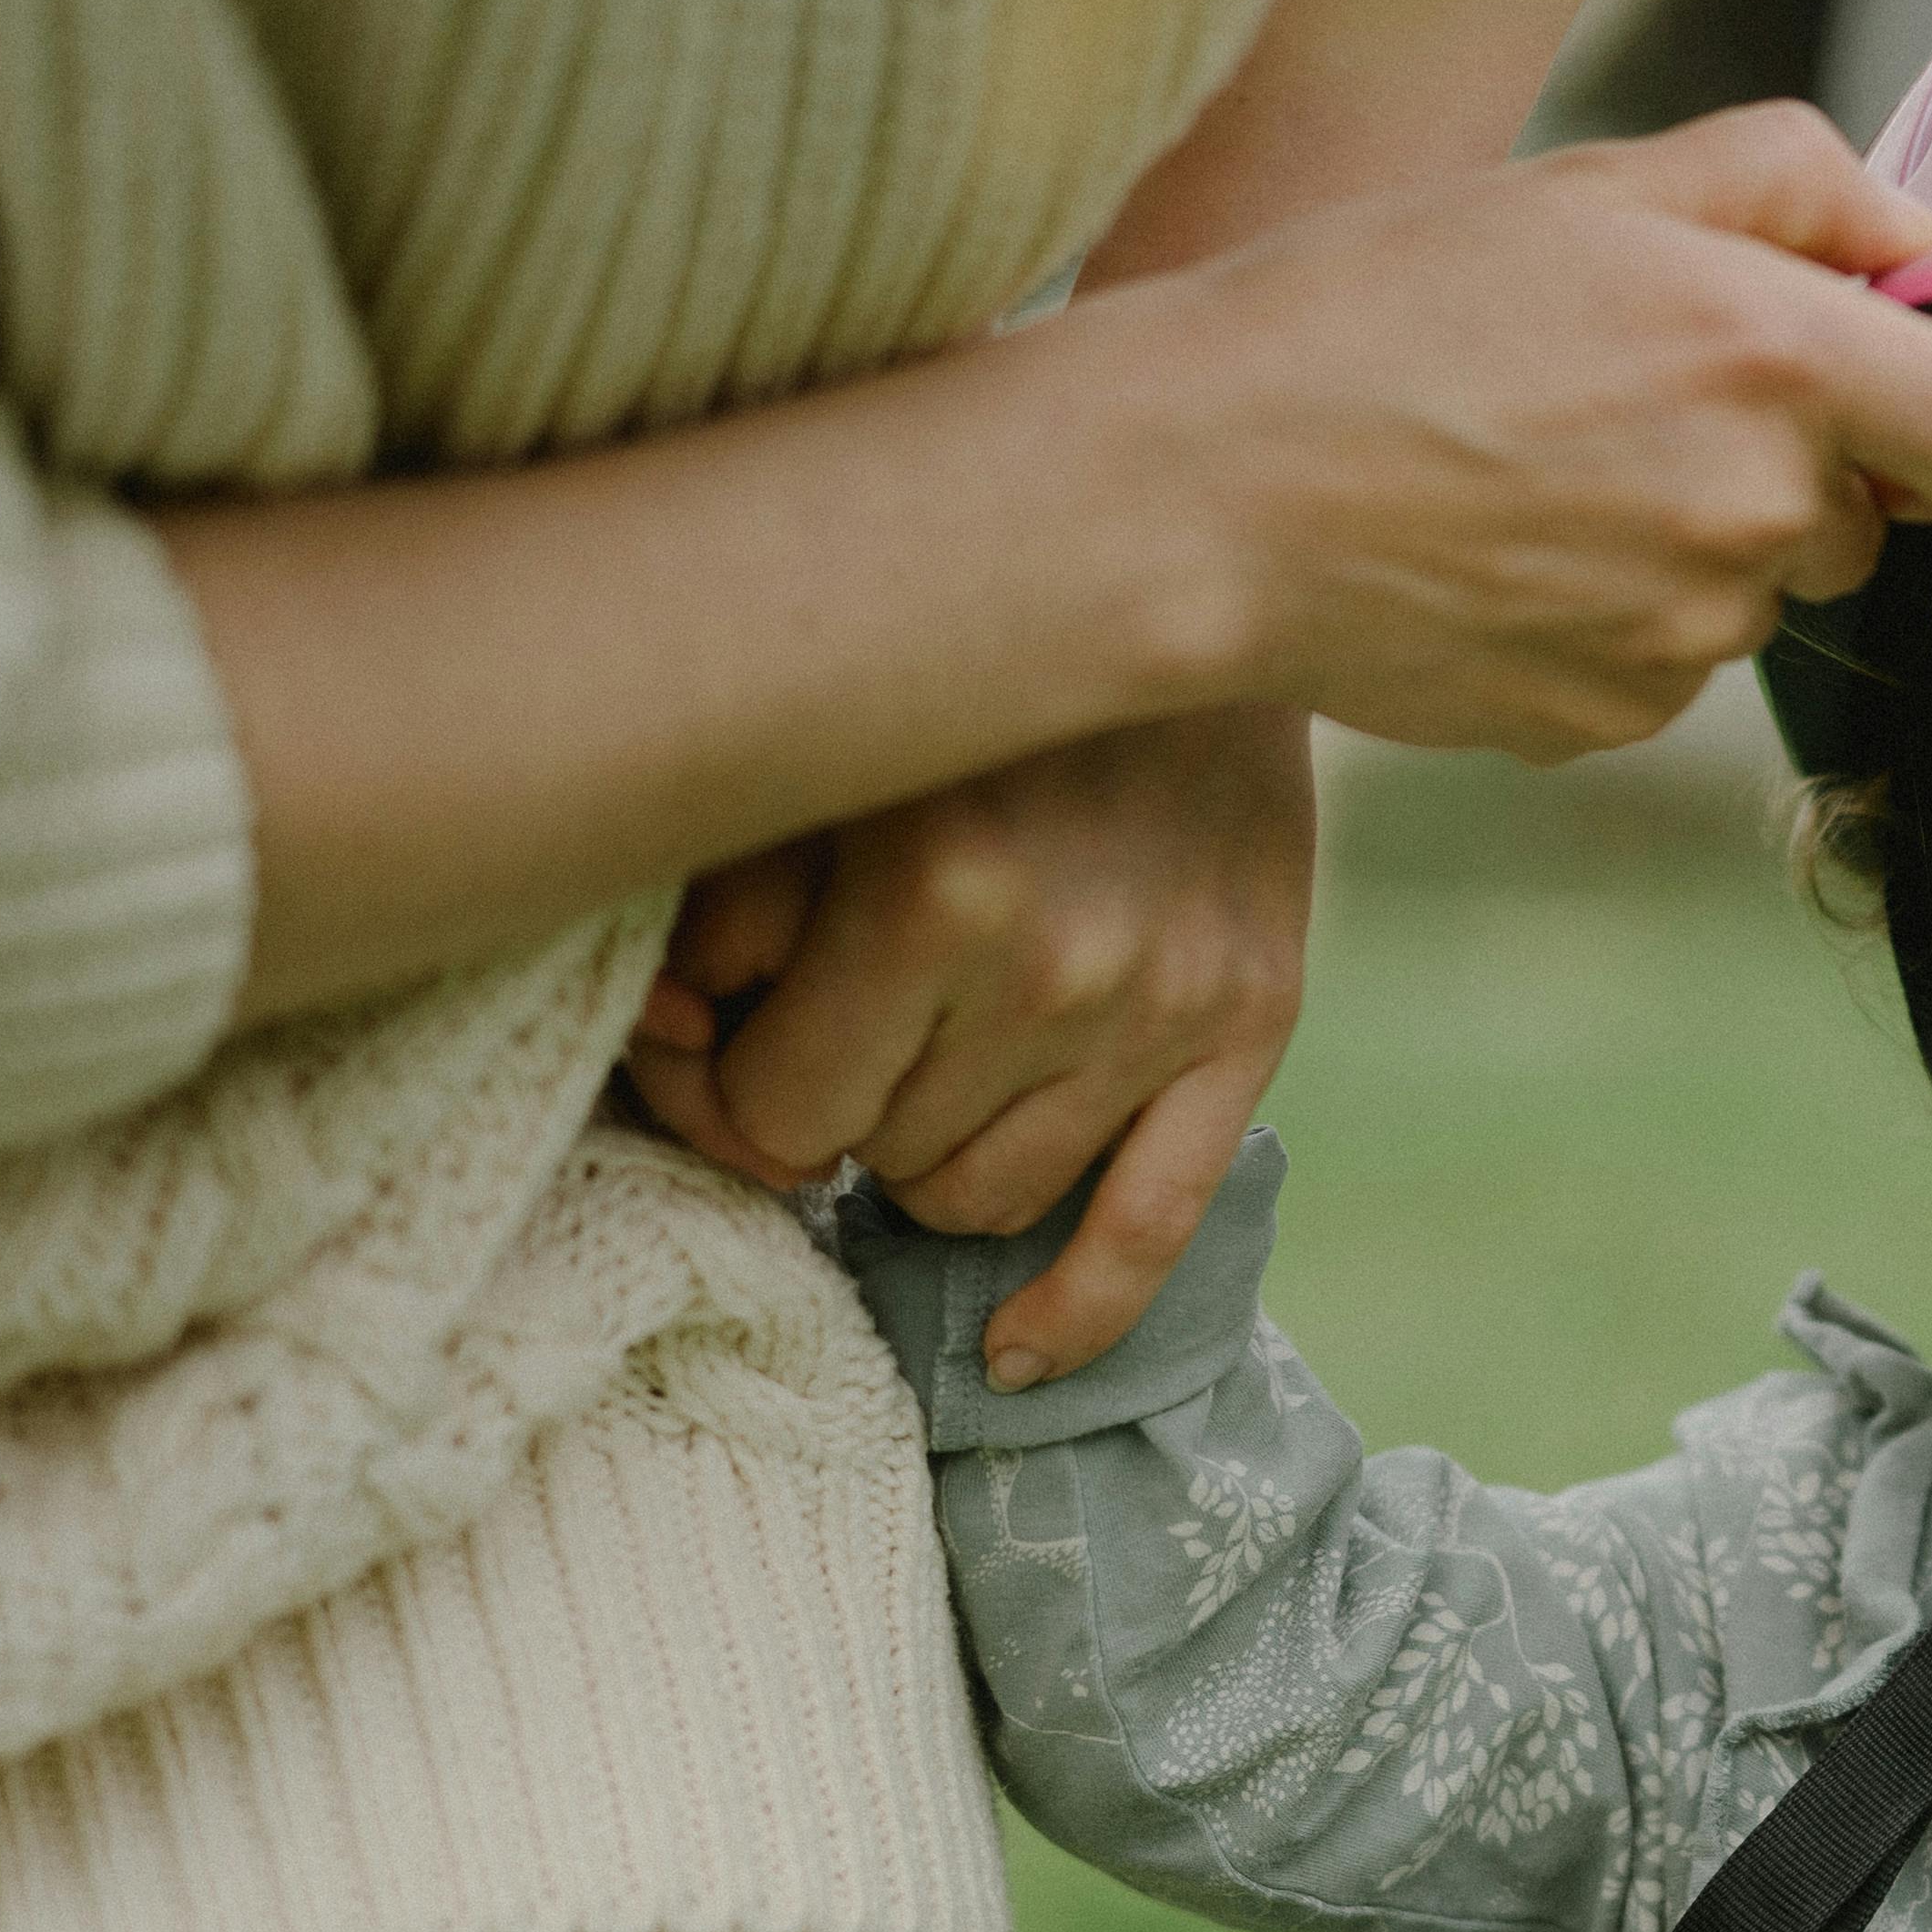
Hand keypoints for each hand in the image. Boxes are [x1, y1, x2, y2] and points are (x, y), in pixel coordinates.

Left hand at [623, 706, 1312, 1385]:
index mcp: (933, 894)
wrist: (1197, 574)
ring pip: (987, 1200)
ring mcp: (1163, 1009)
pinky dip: (1078, 1312)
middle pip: (879, 1158)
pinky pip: (1155, 1226)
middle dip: (835, 1113)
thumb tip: (680, 1053)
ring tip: (923, 1069)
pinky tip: (1015, 1357)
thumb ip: (720, 912)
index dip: (728, 1097)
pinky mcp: (1251, 1025)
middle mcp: (1059, 970)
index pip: (780, 1113)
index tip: (721, 1050)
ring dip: (931, 1162)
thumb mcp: (816, 760)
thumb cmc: (968, 676)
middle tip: (828, 1032)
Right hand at [1067, 99, 1931, 761]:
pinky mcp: (1613, 722)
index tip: (1916, 402)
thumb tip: (1920, 238)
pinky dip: (1606, 615)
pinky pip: (1664, 665)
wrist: (1200, 487)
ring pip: (1758, 590)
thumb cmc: (1384, 306)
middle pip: (1870, 521)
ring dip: (1686, 536)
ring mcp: (1688, 639)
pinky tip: (1493, 551)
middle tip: (1625, 396)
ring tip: (1530, 468)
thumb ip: (1797, 184)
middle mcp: (1759, 515)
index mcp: (1782, 360)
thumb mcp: (1596, 183)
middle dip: (1793, 467)